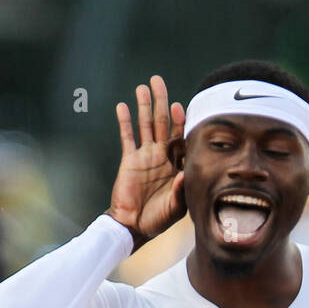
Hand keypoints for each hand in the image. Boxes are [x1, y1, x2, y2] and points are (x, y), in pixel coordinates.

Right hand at [106, 74, 185, 248]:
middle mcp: (162, 155)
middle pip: (163, 122)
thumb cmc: (159, 219)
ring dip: (143, 106)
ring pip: (145, 125)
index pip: (181, 136)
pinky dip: (125, 122)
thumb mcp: (176, 207)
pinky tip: (123, 106)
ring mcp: (145, 155)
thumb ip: (181, 190)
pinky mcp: (129, 160)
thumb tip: (185, 173)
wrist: (134, 225)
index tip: (180, 107)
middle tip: (158, 81)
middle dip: (161, 101)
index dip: (180, 120)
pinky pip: (127, 137)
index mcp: (178, 163)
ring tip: (142, 87)